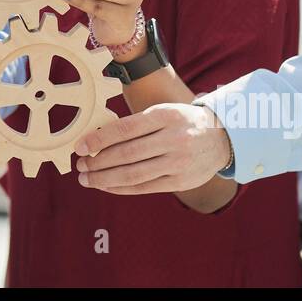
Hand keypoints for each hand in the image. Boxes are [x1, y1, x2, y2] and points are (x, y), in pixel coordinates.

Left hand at [72, 102, 231, 193]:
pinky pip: (144, 187)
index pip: (125, 129)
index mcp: (165, 116)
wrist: (222, 138)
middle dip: (97, 162)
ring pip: (133, 174)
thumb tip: (98, 139)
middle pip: (126, 154)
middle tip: (79, 166)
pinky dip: (121, 188)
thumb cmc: (182, 122)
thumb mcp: (164, 112)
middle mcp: (173, 139)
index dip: (98, 139)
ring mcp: (178, 162)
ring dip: (104, 178)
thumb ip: (137, 124)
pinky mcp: (180, 182)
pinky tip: (106, 186)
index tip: (80, 147)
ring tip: (87, 179)